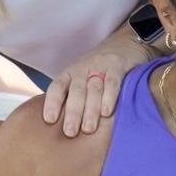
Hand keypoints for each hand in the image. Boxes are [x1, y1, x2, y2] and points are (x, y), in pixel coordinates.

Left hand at [42, 25, 157, 136]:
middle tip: (70, 132)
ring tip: (88, 129)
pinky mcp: (119, 66)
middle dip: (73, 112)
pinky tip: (107, 113)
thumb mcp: (83, 78)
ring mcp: (101, 66)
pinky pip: (113, 82)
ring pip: (94, 89)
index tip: (49, 120)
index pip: (57, 86)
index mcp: (71, 73)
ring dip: (90, 110)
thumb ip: (74, 97)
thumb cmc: (99, 69)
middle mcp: (83, 69)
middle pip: (76, 91)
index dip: (52, 102)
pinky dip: (109, 97)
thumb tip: (63, 128)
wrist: (126, 43)